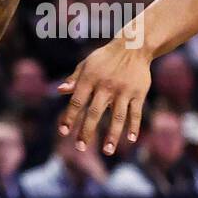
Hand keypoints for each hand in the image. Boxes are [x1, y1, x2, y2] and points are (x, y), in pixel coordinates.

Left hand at [56, 39, 151, 155]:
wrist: (133, 46)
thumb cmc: (106, 57)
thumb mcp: (87, 64)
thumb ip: (74, 78)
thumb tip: (59, 91)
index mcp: (90, 78)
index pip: (77, 101)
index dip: (69, 117)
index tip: (63, 132)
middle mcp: (105, 86)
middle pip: (94, 112)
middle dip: (87, 131)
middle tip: (79, 148)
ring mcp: (123, 90)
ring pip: (117, 116)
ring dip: (112, 135)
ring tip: (107, 151)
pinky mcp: (138, 93)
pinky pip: (136, 112)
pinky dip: (134, 126)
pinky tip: (131, 139)